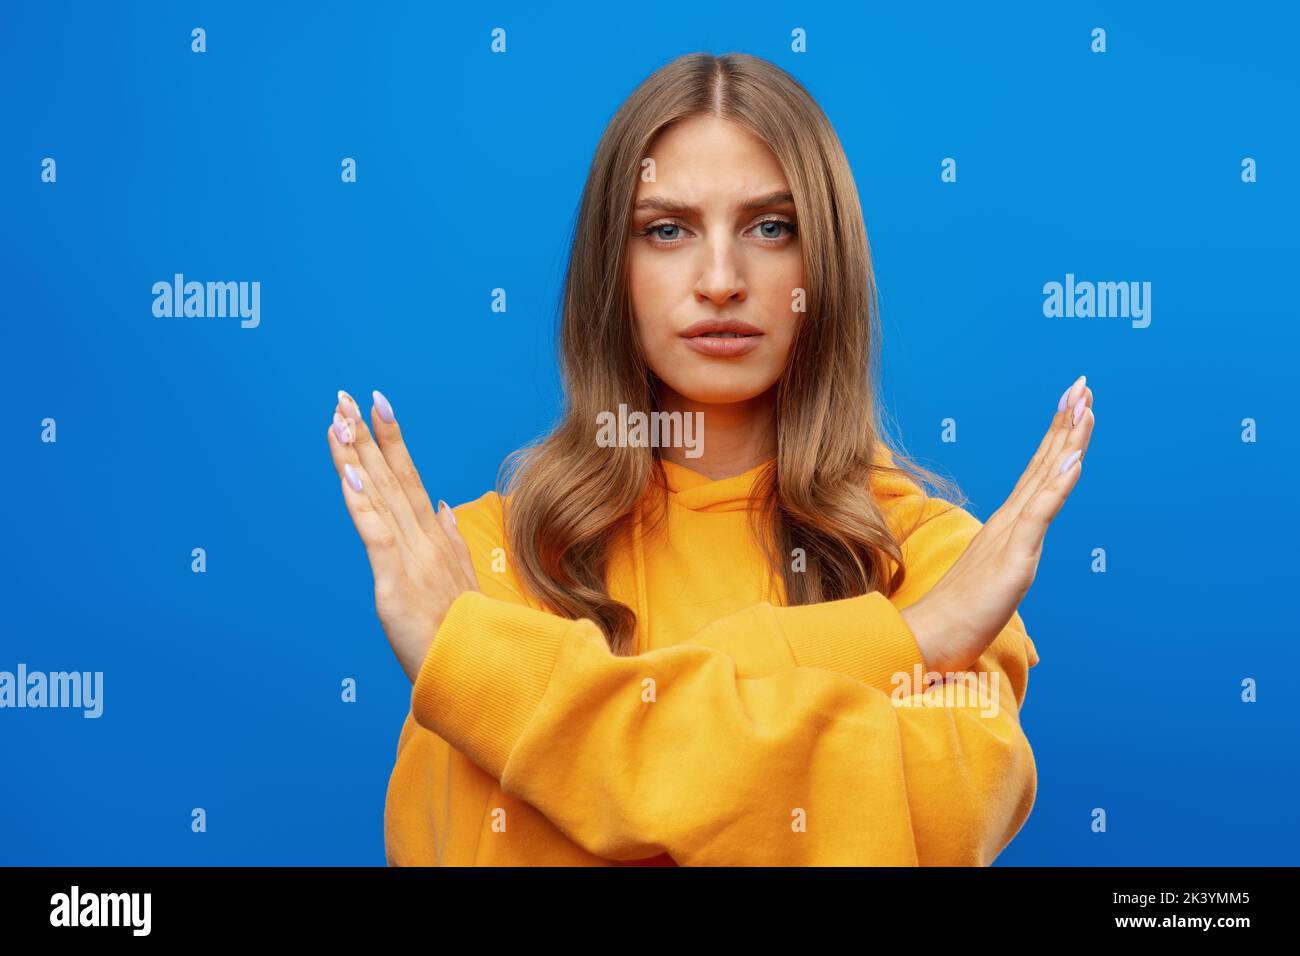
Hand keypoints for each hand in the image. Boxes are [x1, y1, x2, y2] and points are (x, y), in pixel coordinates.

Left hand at [326, 389, 479, 682]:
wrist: (476, 671)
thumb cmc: (467, 632)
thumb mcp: (462, 579)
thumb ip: (452, 541)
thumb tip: (444, 507)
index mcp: (436, 539)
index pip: (411, 480)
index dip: (393, 442)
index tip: (378, 407)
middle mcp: (424, 540)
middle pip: (391, 478)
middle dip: (367, 436)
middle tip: (345, 396)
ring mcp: (411, 558)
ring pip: (380, 496)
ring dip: (358, 456)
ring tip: (339, 421)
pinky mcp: (395, 582)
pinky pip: (375, 535)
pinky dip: (361, 503)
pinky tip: (348, 474)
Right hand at [900, 375, 1094, 674]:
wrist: (930, 637)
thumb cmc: (957, 615)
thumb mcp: (994, 578)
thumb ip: (1006, 559)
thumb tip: (1016, 552)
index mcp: (1008, 525)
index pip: (1039, 473)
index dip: (1058, 437)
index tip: (1073, 404)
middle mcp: (1009, 521)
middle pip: (1044, 463)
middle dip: (1066, 423)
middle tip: (1082, 385)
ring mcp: (1010, 536)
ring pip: (1044, 479)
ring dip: (1066, 440)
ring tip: (1084, 406)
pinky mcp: (1013, 558)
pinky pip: (1040, 515)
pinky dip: (1058, 484)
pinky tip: (1073, 459)